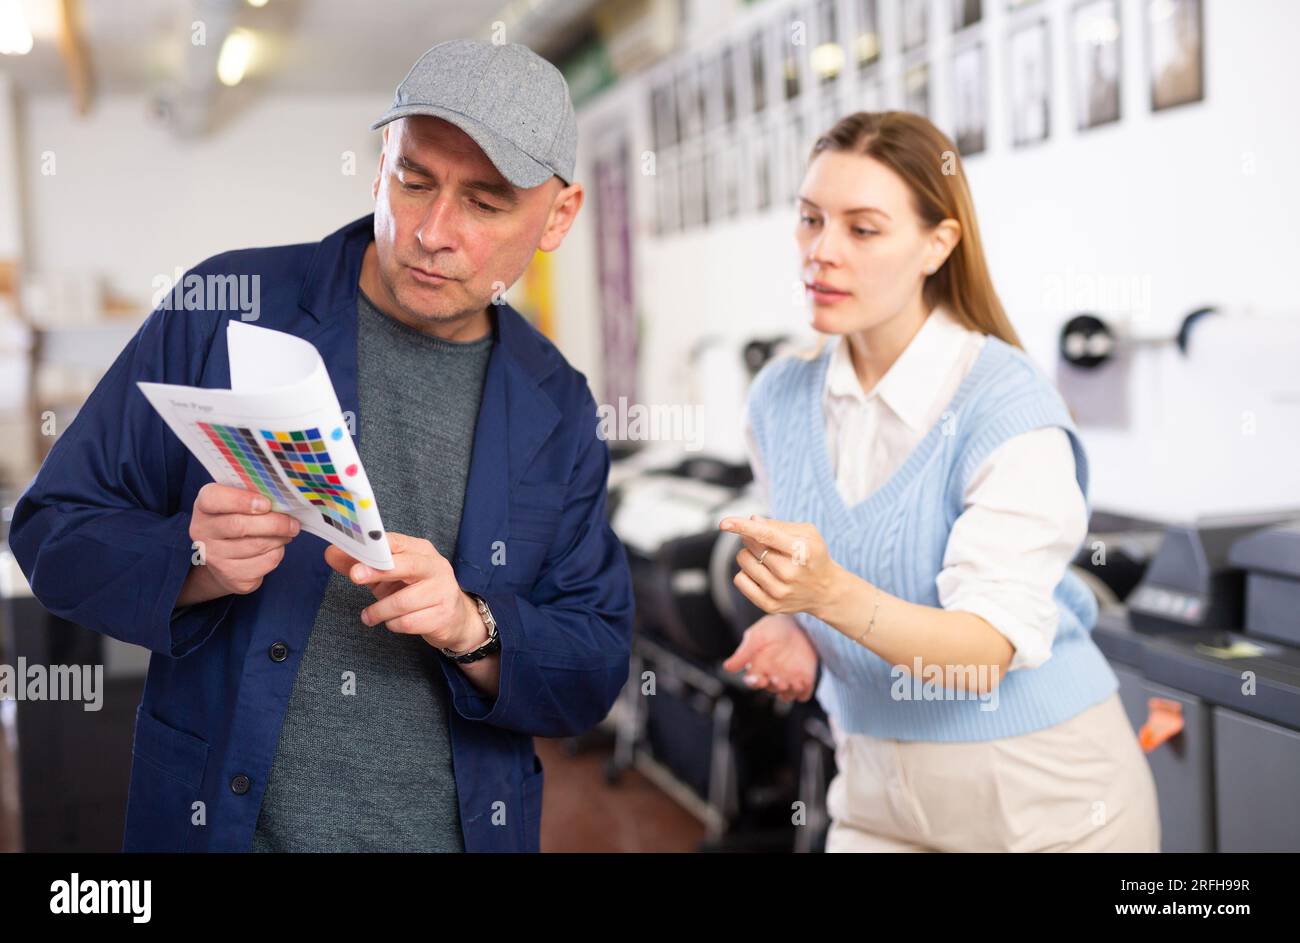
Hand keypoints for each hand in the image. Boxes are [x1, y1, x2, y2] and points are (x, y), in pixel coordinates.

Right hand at [180, 483, 299, 601]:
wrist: (226, 555)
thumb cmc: (238, 517)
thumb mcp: (239, 500)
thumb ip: (254, 494)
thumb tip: (284, 497)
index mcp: (204, 506)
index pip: (213, 499)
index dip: (241, 500)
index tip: (266, 503)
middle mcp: (202, 532)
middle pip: (239, 526)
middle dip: (274, 523)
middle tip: (293, 523)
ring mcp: (214, 557)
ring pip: (256, 546)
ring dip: (280, 538)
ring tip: (288, 531)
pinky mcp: (231, 577)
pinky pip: (264, 563)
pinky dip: (278, 553)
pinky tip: (277, 546)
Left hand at [324, 532, 487, 653]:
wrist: (455, 618)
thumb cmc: (416, 591)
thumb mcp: (387, 576)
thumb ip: (360, 564)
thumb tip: (330, 552)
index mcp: (421, 550)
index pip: (397, 543)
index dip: (375, 547)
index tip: (354, 552)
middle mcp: (435, 566)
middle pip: (405, 565)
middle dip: (377, 571)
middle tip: (355, 576)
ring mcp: (442, 591)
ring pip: (402, 601)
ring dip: (379, 611)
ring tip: (369, 616)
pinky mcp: (443, 615)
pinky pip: (408, 622)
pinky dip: (393, 624)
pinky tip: (391, 622)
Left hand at [719, 514, 843, 620]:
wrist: (825, 591)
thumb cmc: (813, 556)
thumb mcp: (807, 534)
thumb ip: (779, 525)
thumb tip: (752, 521)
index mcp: (802, 551)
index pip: (766, 535)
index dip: (743, 527)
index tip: (724, 522)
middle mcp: (790, 573)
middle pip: (752, 546)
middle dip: (752, 537)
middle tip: (766, 542)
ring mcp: (779, 592)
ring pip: (743, 561)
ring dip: (749, 554)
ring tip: (766, 559)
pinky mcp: (770, 605)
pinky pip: (740, 580)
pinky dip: (745, 572)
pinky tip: (761, 573)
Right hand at [722, 613, 817, 701]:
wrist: (798, 622)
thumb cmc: (772, 629)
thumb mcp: (756, 637)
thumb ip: (744, 653)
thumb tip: (727, 667)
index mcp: (758, 668)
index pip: (753, 681)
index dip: (755, 682)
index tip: (759, 678)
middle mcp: (772, 677)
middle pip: (770, 689)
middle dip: (773, 686)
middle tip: (776, 678)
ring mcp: (788, 680)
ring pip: (786, 695)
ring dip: (787, 692)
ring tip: (791, 682)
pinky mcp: (805, 680)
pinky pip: (803, 693)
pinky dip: (802, 692)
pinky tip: (801, 683)